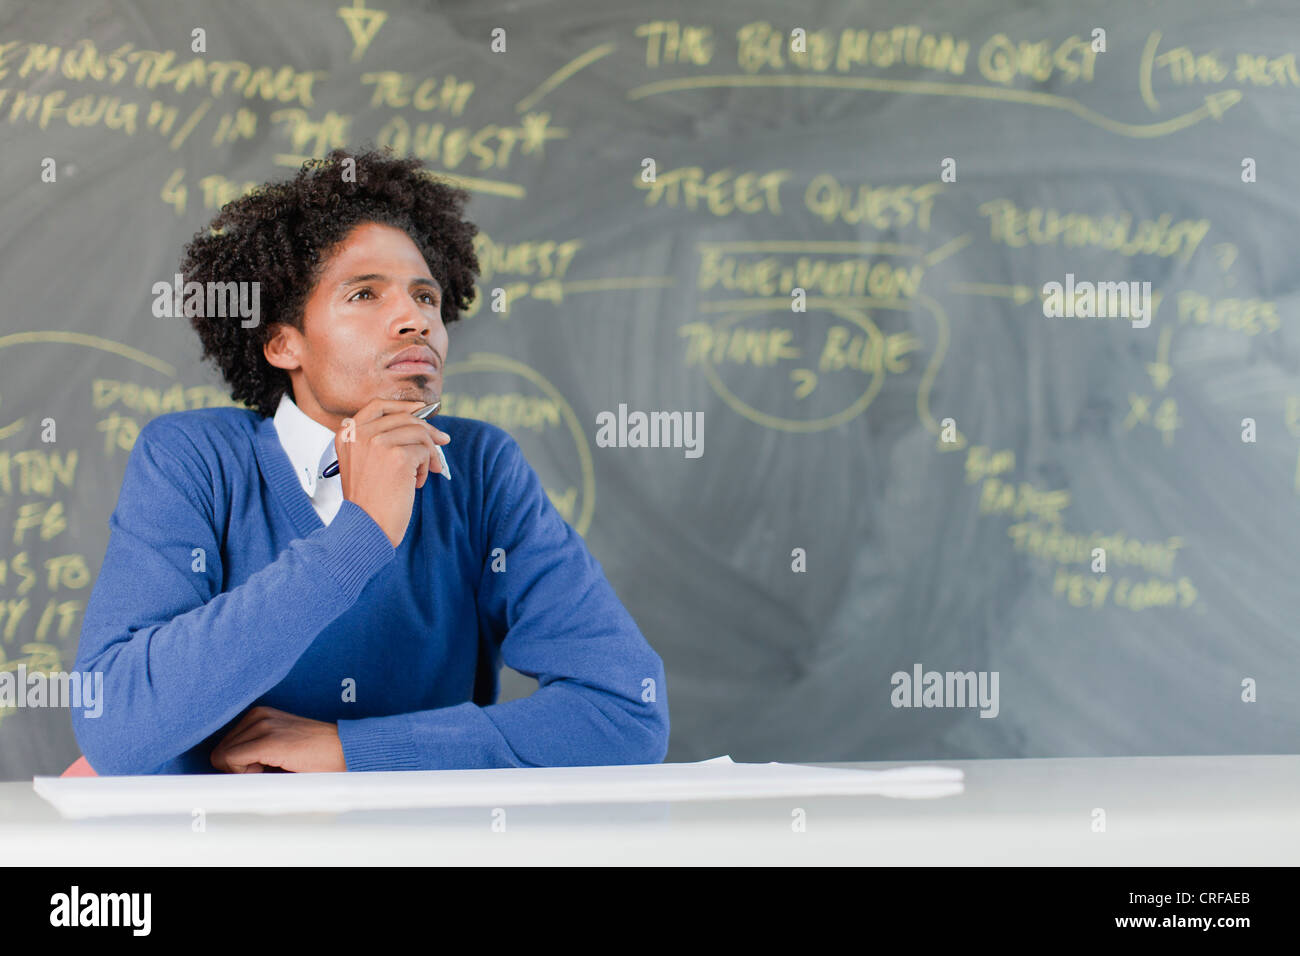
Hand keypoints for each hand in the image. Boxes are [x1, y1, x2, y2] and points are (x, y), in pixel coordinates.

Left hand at [209, 705, 347, 772]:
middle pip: (219, 751)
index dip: (238, 764)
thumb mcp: (278, 746)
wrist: (345, 751)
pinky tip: (271, 770)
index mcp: (259, 714)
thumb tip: (221, 768)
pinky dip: (244, 774)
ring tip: (274, 767)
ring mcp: (263, 725)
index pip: (224, 745)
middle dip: (238, 767)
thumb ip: (252, 751)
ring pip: (222, 757)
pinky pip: (231, 761)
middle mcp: (258, 714)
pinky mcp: (268, 740)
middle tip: (269, 769)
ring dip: (244, 771)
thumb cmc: (315, 755)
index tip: (262, 767)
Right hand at [335, 399, 450, 546]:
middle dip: (427, 430)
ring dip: (428, 454)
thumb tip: (421, 424)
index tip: (421, 409)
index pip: (378, 406)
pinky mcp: (398, 456)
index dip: (403, 406)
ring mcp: (378, 443)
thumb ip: (379, 440)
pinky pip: (425, 452)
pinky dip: (426, 468)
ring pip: (419, 433)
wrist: (365, 527)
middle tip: (442, 442)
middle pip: (404, 417)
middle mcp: (359, 434)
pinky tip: (416, 484)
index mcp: (346, 434)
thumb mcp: (363, 463)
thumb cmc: (369, 501)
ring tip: (423, 474)